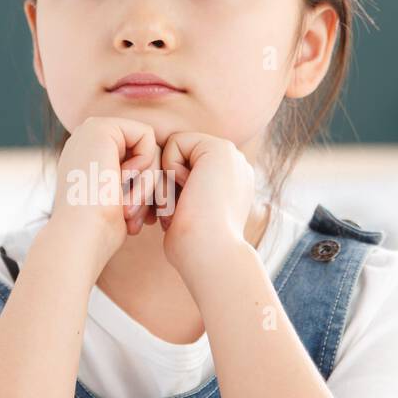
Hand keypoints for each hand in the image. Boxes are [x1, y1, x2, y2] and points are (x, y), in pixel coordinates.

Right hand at [47, 116, 162, 273]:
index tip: (132, 214)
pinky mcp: (100, 127)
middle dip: (148, 185)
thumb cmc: (101, 231)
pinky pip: (147, 137)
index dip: (145, 188)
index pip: (140, 160)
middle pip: (146, 152)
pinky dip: (145, 165)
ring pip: (149, 147)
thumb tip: (160, 174)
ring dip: (147, 182)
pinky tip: (122, 182)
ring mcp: (90, 130)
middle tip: (132, 213)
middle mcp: (87, 139)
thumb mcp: (122, 202)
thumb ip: (135, 181)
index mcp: (89, 156)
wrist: (80, 236)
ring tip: (128, 207)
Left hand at [148, 131, 257, 277]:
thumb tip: (163, 189)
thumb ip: (180, 196)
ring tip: (183, 205)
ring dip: (167, 181)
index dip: (169, 189)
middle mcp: (234, 165)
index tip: (180, 214)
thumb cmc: (192, 249)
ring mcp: (231, 155)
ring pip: (174, 150)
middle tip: (179, 211)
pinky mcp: (220, 148)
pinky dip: (169, 169)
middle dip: (167, 183)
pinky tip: (187, 191)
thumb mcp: (185, 217)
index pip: (181, 167)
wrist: (211, 255)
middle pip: (177, 157)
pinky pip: (175, 143)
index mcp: (229, 182)